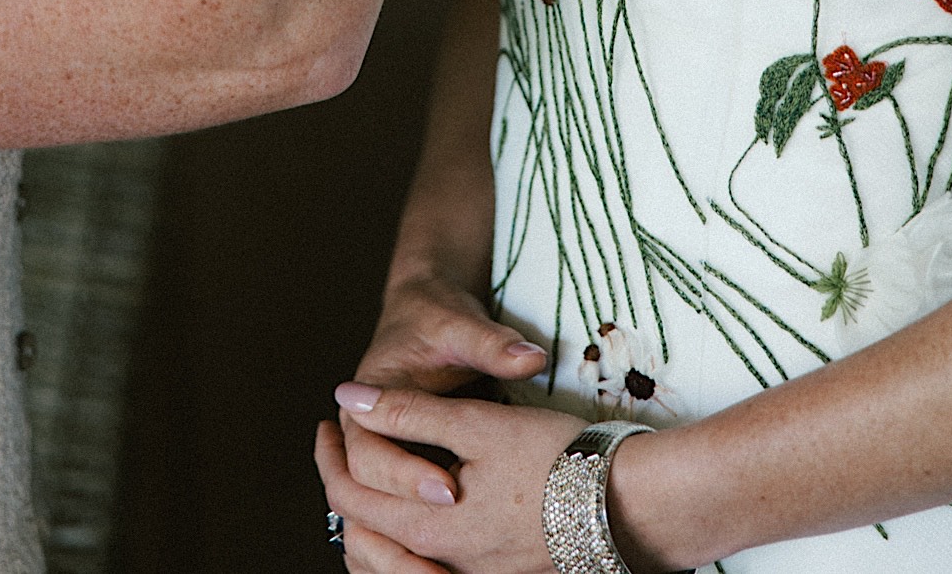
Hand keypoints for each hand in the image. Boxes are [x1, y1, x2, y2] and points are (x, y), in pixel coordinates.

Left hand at [315, 379, 583, 573]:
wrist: (628, 505)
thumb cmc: (554, 459)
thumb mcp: (477, 423)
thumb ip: (406, 411)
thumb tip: (347, 395)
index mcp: (430, 527)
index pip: (350, 499)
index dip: (327, 457)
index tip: (323, 424)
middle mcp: (445, 565)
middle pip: (364, 541)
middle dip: (342, 491)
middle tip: (334, 448)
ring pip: (395, 563)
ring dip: (371, 524)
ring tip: (367, 481)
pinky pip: (428, 571)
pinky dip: (405, 546)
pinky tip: (416, 510)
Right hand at [334, 273, 549, 532]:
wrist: (421, 312)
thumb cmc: (436, 320)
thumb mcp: (459, 327)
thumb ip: (491, 345)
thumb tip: (530, 357)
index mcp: (365, 404)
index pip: (370, 456)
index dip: (406, 475)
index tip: (451, 488)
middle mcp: (361, 440)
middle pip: (359, 504)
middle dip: (398, 538)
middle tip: (445, 567)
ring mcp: (376, 462)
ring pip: (365, 528)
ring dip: (396, 558)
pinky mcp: (396, 476)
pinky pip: (388, 529)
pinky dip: (406, 557)